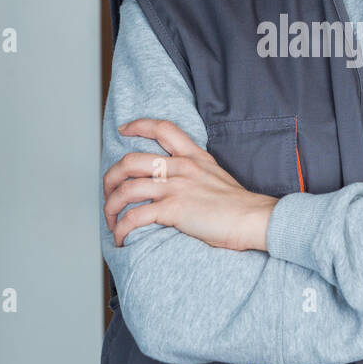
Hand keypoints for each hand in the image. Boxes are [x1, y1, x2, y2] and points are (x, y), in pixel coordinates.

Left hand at [103, 118, 277, 250]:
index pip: (163, 129)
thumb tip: (177, 184)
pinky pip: (135, 217)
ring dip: (111, 206)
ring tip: (111, 220)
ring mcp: (176, 188)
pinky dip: (121, 229)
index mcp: (193, 157)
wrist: (255, 219)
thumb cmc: (239, 206)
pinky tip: (121, 237)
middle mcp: (181, 168)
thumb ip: (196, 173)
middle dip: (111, 177)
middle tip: (108, 191)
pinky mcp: (174, 210)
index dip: (138, 126)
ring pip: (126, 189)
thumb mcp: (217, 176)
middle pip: (130, 161)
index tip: (124, 129)